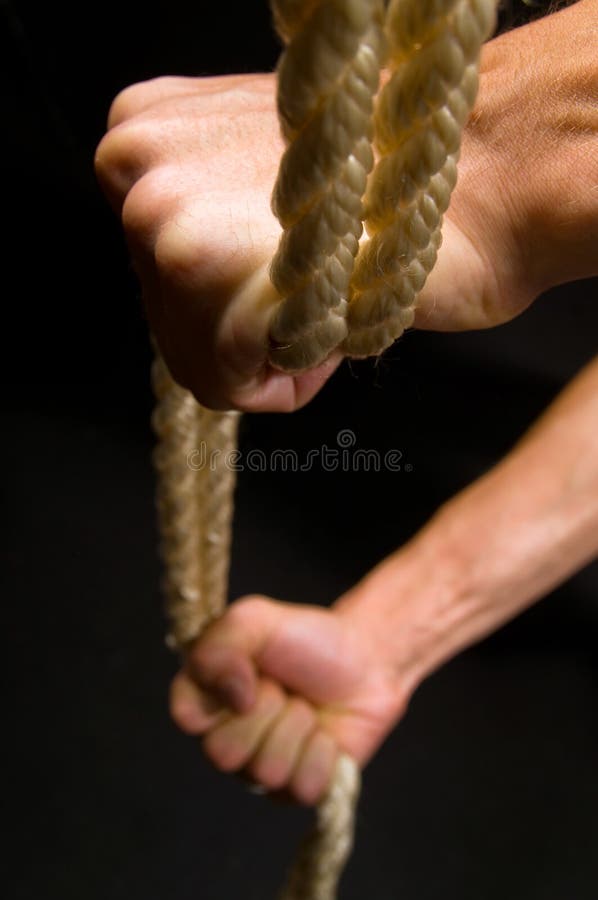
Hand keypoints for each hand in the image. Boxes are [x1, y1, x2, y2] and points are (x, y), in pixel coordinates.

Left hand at [94, 0, 596, 411]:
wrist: (490, 176)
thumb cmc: (393, 190)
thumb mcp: (262, 182)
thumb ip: (205, 217)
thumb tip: (190, 292)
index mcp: (143, 129)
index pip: (155, 272)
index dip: (235, 293)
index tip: (291, 267)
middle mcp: (135, 160)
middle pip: (169, 319)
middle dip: (251, 330)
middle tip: (322, 281)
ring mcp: (160, 211)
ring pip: (194, 359)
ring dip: (273, 355)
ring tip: (330, 292)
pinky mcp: (200, 267)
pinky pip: (225, 385)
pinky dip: (287, 379)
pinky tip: (331, 319)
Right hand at [170, 595, 408, 804]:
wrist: (365, 658)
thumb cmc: (306, 638)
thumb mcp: (256, 619)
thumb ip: (222, 645)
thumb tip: (231, 697)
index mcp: (208, 697)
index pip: (186, 716)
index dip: (220, 698)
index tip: (253, 677)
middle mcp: (225, 737)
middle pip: (223, 754)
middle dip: (268, 711)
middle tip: (285, 689)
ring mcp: (260, 769)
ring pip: (267, 772)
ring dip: (298, 728)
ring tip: (307, 707)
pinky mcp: (297, 790)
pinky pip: (303, 787)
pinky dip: (323, 753)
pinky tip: (325, 734)